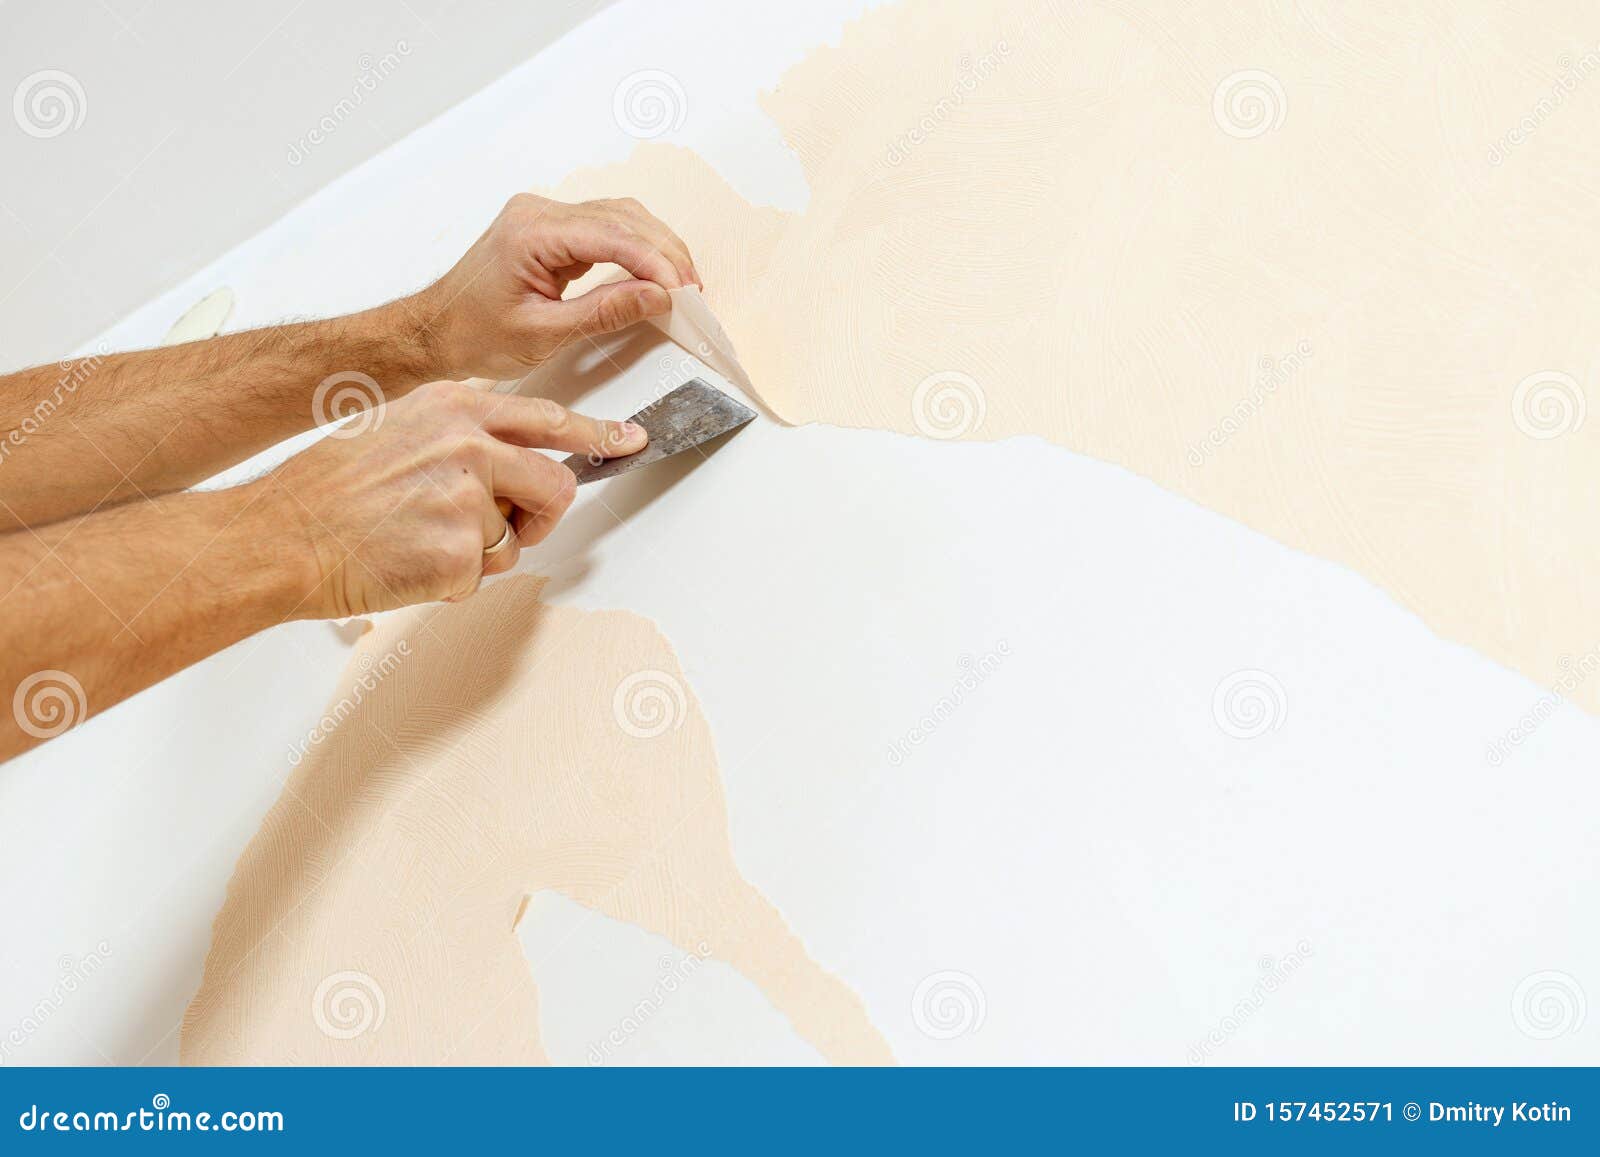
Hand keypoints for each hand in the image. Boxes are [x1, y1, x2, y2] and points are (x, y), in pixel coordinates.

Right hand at [262, 381, 646, 617]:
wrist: (281, 535)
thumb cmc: (329, 489)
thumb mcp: (396, 425)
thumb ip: (456, 430)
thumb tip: (509, 448)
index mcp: (453, 407)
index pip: (548, 418)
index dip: (596, 434)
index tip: (629, 439)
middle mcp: (468, 445)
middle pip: (555, 485)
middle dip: (541, 514)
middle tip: (510, 527)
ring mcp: (466, 498)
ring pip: (518, 538)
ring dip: (483, 552)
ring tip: (423, 540)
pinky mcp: (459, 552)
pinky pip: (484, 575)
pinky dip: (453, 580)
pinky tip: (410, 563)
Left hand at [418, 193, 700, 380]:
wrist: (435, 330)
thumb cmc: (473, 334)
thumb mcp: (543, 334)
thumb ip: (604, 312)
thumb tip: (656, 297)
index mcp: (531, 233)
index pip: (612, 236)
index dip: (655, 263)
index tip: (683, 291)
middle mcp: (538, 213)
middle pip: (623, 218)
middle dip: (664, 254)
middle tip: (692, 292)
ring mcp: (544, 216)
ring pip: (620, 217)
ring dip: (655, 248)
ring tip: (681, 284)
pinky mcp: (550, 229)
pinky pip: (605, 227)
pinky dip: (635, 249)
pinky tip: (653, 273)